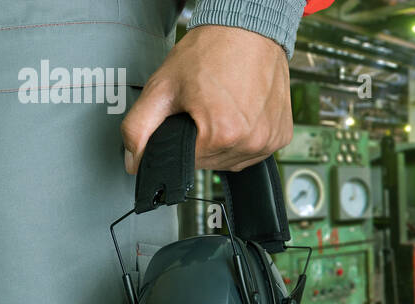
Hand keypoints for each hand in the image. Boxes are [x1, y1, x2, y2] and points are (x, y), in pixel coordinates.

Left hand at [122, 25, 292, 173]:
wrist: (248, 30)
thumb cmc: (210, 52)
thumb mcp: (162, 86)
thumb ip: (138, 127)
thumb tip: (133, 161)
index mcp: (222, 134)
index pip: (187, 162)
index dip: (180, 139)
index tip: (186, 114)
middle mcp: (251, 142)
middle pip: (211, 163)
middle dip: (201, 141)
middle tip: (203, 106)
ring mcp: (270, 141)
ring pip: (232, 160)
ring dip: (222, 142)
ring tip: (222, 108)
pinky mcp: (281, 136)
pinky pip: (254, 152)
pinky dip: (244, 138)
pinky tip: (240, 113)